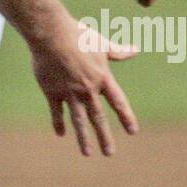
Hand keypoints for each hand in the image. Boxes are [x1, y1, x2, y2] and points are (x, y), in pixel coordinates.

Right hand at [29, 10, 138, 155]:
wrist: (51, 33)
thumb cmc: (77, 34)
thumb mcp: (101, 43)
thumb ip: (118, 52)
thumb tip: (136, 50)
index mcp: (102, 77)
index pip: (118, 102)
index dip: (126, 117)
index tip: (133, 131)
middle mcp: (88, 88)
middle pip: (98, 117)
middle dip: (104, 136)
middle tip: (109, 152)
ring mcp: (69, 92)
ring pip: (78, 120)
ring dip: (84, 138)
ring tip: (88, 153)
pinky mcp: (52, 91)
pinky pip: (57, 112)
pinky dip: (59, 123)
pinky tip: (61, 134)